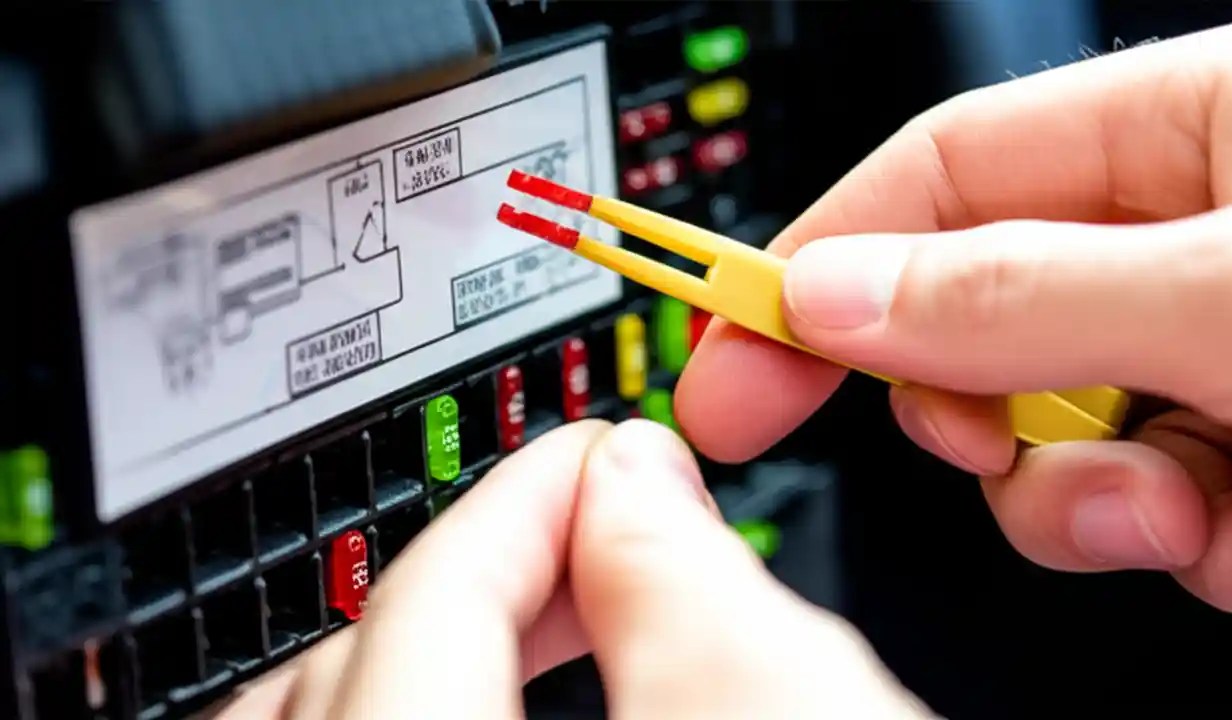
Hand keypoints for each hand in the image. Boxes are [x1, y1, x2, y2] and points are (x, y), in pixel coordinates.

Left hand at [210, 420, 932, 718]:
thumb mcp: (789, 704)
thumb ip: (687, 572)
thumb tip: (634, 479)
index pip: (429, 603)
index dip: (527, 497)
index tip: (605, 454)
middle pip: (343, 662)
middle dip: (474, 563)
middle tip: (584, 523)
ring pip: (333, 715)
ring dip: (435, 639)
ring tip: (554, 613)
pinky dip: (424, 701)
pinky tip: (522, 702)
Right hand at [677, 14, 1231, 614]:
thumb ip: (1020, 296)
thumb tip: (831, 298)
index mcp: (1199, 126)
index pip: (943, 175)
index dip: (820, 260)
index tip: (727, 346)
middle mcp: (1208, 232)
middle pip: (985, 323)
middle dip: (980, 417)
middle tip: (981, 449)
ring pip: (1064, 440)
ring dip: (1096, 503)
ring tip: (1191, 511)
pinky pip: (1163, 507)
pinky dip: (1203, 545)